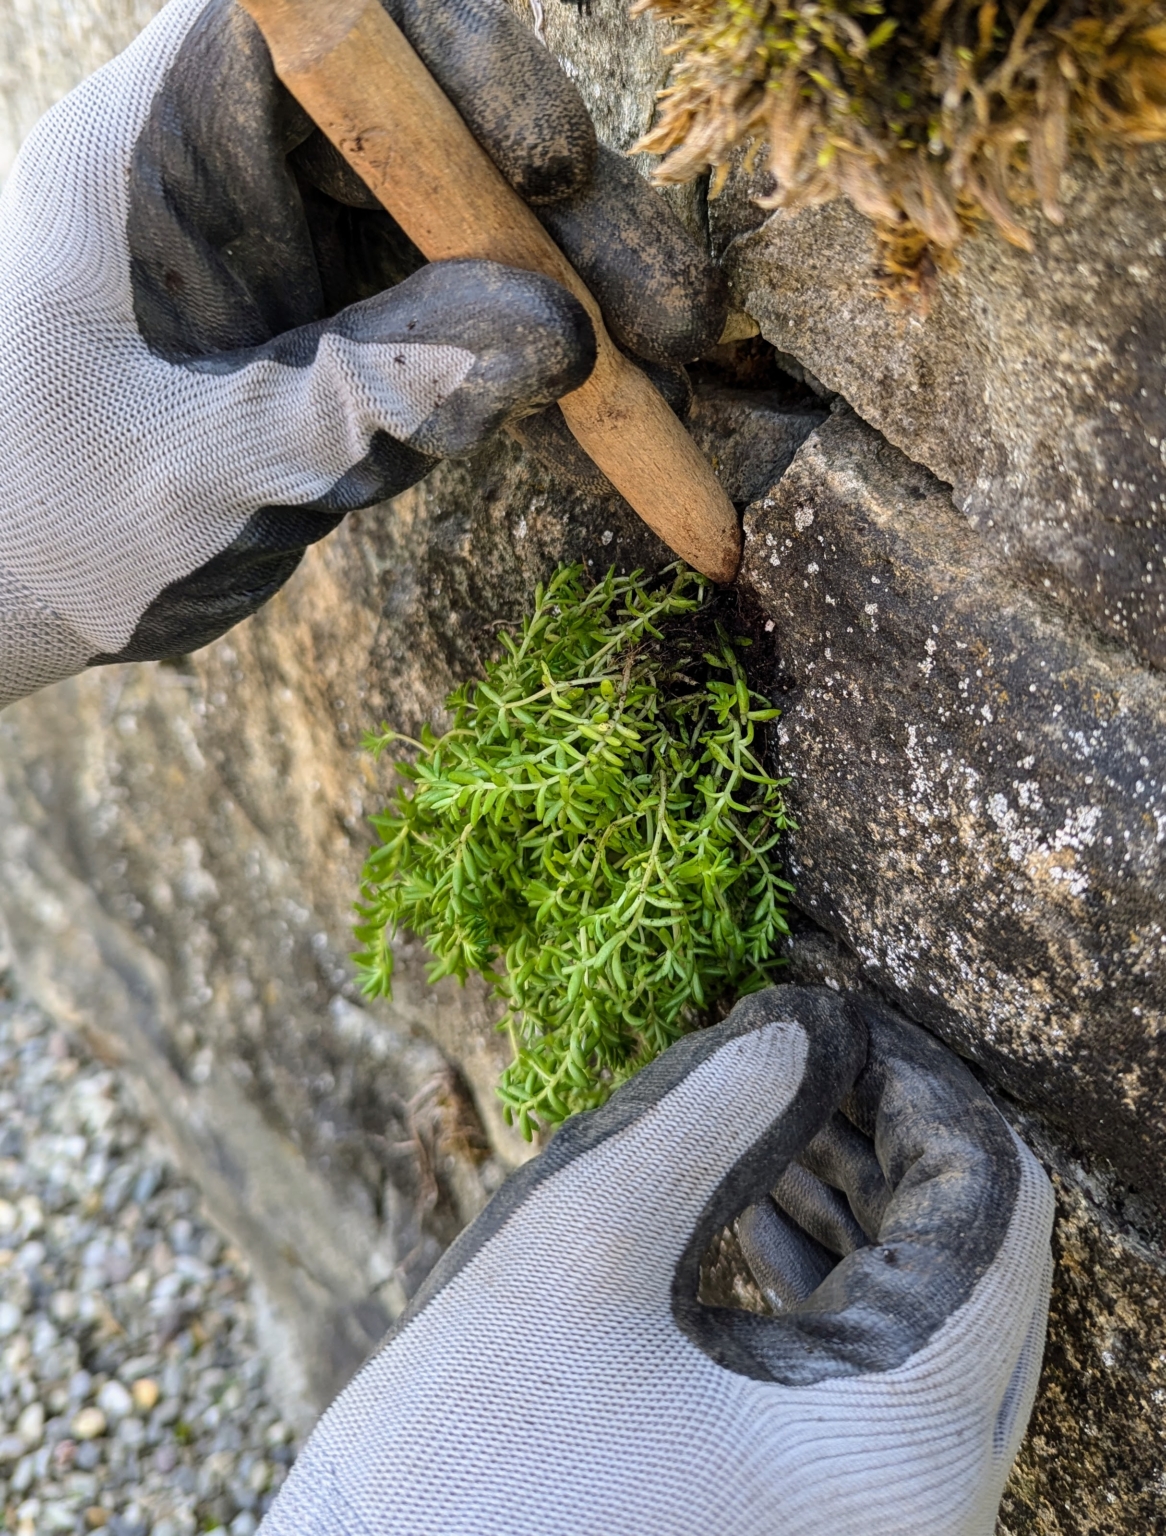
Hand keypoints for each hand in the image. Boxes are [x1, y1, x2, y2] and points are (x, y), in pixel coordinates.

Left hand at [0, 0, 724, 706]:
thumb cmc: (42, 522)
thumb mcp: (207, 469)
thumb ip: (375, 396)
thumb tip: (562, 337)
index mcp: (159, 147)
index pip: (327, 29)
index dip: (458, 66)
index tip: (551, 165)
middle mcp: (239, 174)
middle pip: (433, 127)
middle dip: (564, 213)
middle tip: (672, 314)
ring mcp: (295, 253)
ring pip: (467, 222)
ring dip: (577, 287)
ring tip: (669, 370)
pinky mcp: (334, 330)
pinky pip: (456, 313)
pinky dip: (534, 359)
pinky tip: (611, 410)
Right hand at [260, 986, 1053, 1535]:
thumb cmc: (463, 1461)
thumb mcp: (584, 1240)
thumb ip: (719, 1105)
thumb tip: (810, 1020)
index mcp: (896, 1447)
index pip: (994, 1212)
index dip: (922, 1087)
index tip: (838, 1015)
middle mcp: (920, 1511)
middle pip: (980, 1269)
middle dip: (898, 1140)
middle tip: (807, 1052)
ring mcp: (873, 1531)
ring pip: (934, 1325)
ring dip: (869, 1204)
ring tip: (784, 1111)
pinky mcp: (818, 1532)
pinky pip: (880, 1384)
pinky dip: (837, 1282)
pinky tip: (764, 1213)